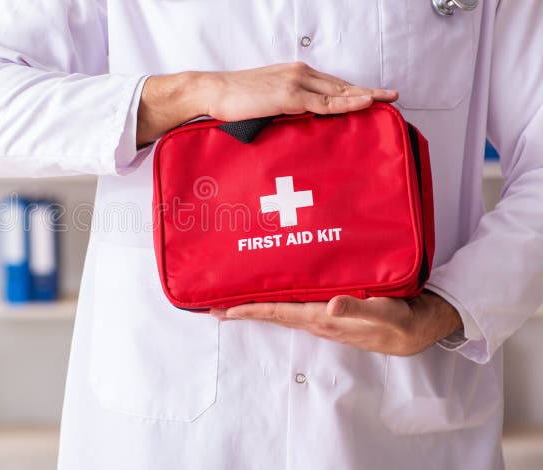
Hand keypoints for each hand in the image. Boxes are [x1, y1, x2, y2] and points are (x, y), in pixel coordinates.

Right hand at [136, 62, 398, 144]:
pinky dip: (345, 103)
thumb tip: (297, 121)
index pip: (330, 83)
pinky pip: (323, 102)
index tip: (373, 94)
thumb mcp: (264, 100)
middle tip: (391, 96)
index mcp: (294, 73)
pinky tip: (363, 103)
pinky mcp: (289, 96)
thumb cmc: (233, 100)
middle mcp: (299, 73)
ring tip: (386, 100)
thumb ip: (284, 105)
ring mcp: (295, 83)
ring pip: (337, 91)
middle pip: (340, 85)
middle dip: (366, 91)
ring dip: (363, 96)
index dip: (353, 89)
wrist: (212, 93)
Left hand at [209, 292, 463, 355]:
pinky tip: (272, 299)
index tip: (224, 309)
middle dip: (242, 313)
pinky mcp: (330, 316)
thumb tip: (332, 305)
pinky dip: (277, 306)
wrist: (416, 331)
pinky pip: (295, 310)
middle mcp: (317, 321)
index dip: (250, 310)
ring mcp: (322, 320)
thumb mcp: (382, 311)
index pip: (278, 312)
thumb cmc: (399, 319)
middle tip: (212, 309)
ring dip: (256, 310)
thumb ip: (357, 307)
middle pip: (272, 315)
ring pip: (281, 313)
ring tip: (233, 305)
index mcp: (323, 318)